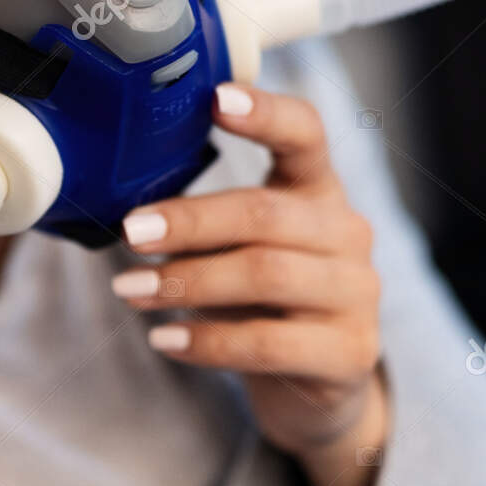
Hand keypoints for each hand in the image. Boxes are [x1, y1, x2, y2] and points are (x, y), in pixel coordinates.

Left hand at [113, 82, 386, 485]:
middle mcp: (347, 232)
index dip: (265, 112)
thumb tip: (128, 211)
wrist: (314, 387)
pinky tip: (164, 338)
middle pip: (265, 212)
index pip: (305, 133)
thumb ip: (205, 222)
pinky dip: (207, 341)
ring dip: (188, 281)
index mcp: (318, 189)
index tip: (214, 98)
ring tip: (130, 290)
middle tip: (131, 232)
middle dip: (190, 220)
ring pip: (266, 274)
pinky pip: (268, 343)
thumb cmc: (261, 301)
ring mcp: (357, 293)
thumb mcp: (238, 247)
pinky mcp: (349, 353)